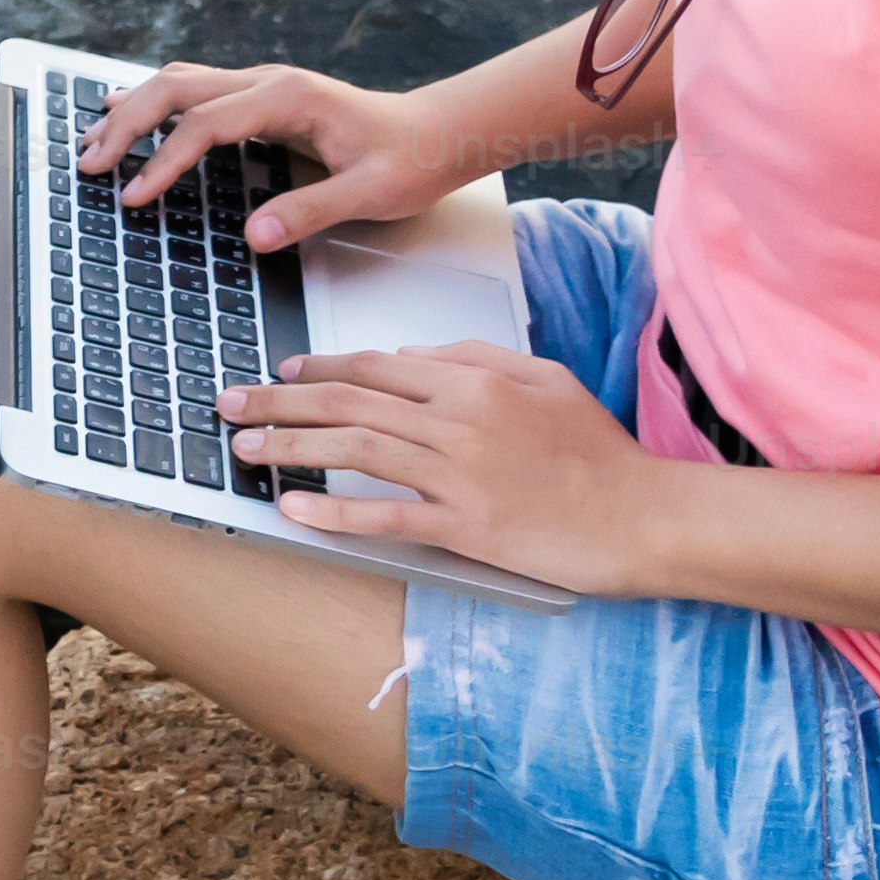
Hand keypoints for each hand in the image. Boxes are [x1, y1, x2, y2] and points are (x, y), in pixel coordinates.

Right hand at [75, 62, 455, 252]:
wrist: (440, 131)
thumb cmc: (410, 159)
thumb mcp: (370, 194)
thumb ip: (311, 212)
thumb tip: (254, 236)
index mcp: (288, 97)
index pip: (204, 124)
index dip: (163, 160)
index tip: (134, 196)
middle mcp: (268, 81)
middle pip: (175, 88)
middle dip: (126, 125)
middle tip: (88, 164)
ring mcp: (262, 85)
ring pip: (178, 82)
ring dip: (132, 110)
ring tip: (92, 141)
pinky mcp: (261, 98)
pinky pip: (194, 93)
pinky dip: (155, 106)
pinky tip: (130, 117)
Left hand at [223, 346, 674, 591]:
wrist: (648, 516)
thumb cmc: (600, 453)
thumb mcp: (545, 380)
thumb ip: (476, 359)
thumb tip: (412, 355)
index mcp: (476, 380)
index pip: (377, 365)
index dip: (319, 368)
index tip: (281, 373)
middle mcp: (461, 418)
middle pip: (350, 400)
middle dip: (280, 400)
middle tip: (231, 404)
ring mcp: (461, 472)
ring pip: (356, 448)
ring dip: (292, 446)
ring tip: (246, 449)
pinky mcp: (468, 525)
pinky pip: (386, 515)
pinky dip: (334, 511)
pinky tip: (294, 508)